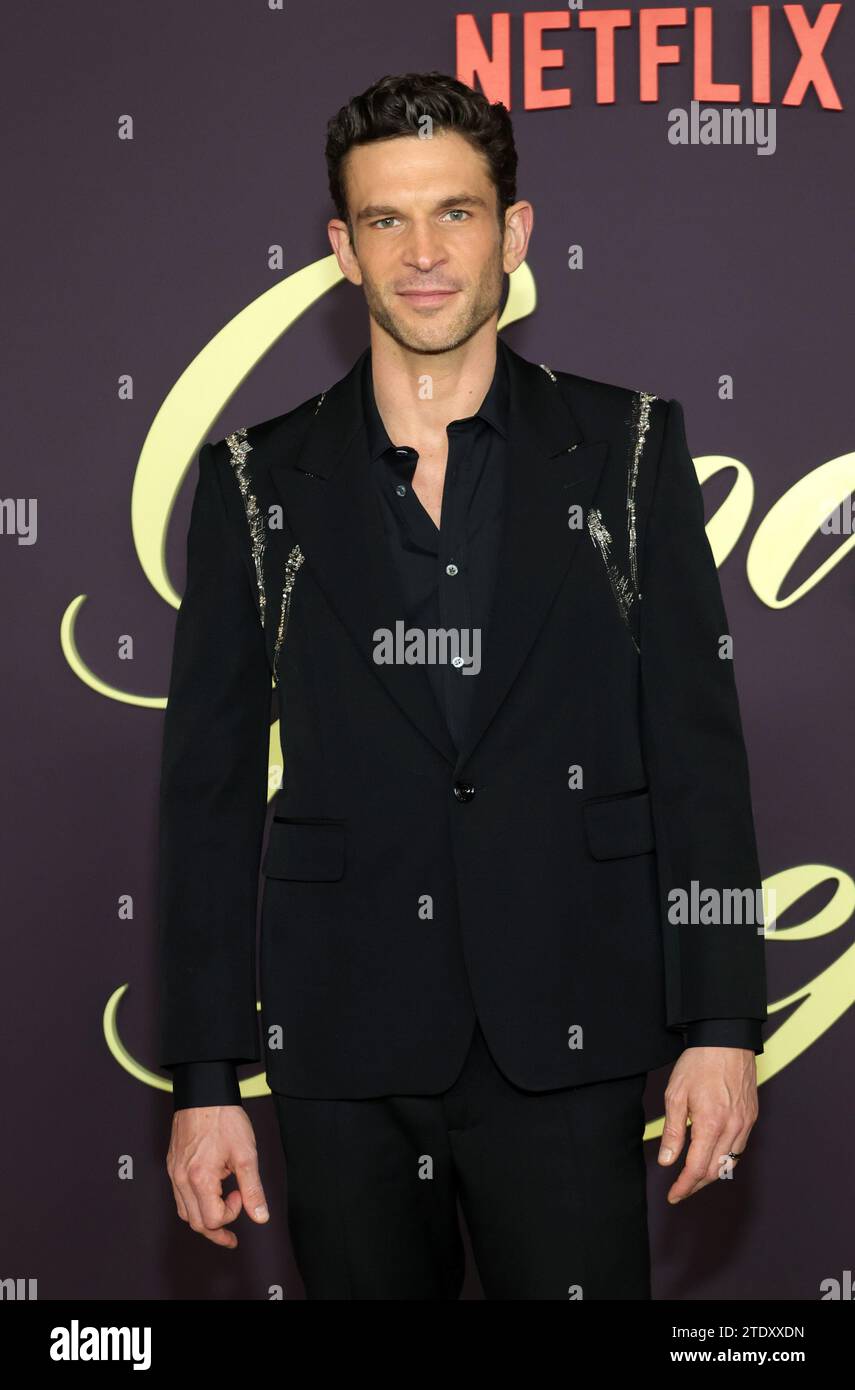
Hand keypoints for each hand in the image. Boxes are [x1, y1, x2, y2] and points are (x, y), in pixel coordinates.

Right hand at [166, 1104, 269, 1247]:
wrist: (204, 1092)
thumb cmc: (224, 1119)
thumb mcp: (246, 1154)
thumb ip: (253, 1189)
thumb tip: (260, 1217)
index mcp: (199, 1178)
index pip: (211, 1220)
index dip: (230, 1215)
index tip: (240, 1196)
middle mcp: (182, 1179)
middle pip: (194, 1222)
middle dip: (216, 1230)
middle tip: (232, 1234)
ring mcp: (174, 1172)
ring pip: (184, 1211)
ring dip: (203, 1217)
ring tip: (222, 1211)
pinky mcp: (172, 1164)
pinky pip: (179, 1195)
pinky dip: (194, 1202)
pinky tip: (209, 1193)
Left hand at [658, 1047, 757, 1203]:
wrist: (726, 1040)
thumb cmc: (698, 1063)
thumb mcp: (676, 1095)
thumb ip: (673, 1131)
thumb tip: (668, 1162)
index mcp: (711, 1123)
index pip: (697, 1169)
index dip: (684, 1186)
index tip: (673, 1195)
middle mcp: (732, 1128)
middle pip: (715, 1171)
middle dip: (696, 1185)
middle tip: (680, 1190)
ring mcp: (745, 1123)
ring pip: (730, 1163)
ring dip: (711, 1175)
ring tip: (693, 1177)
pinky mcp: (752, 1117)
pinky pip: (739, 1148)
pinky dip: (725, 1160)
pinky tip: (712, 1157)